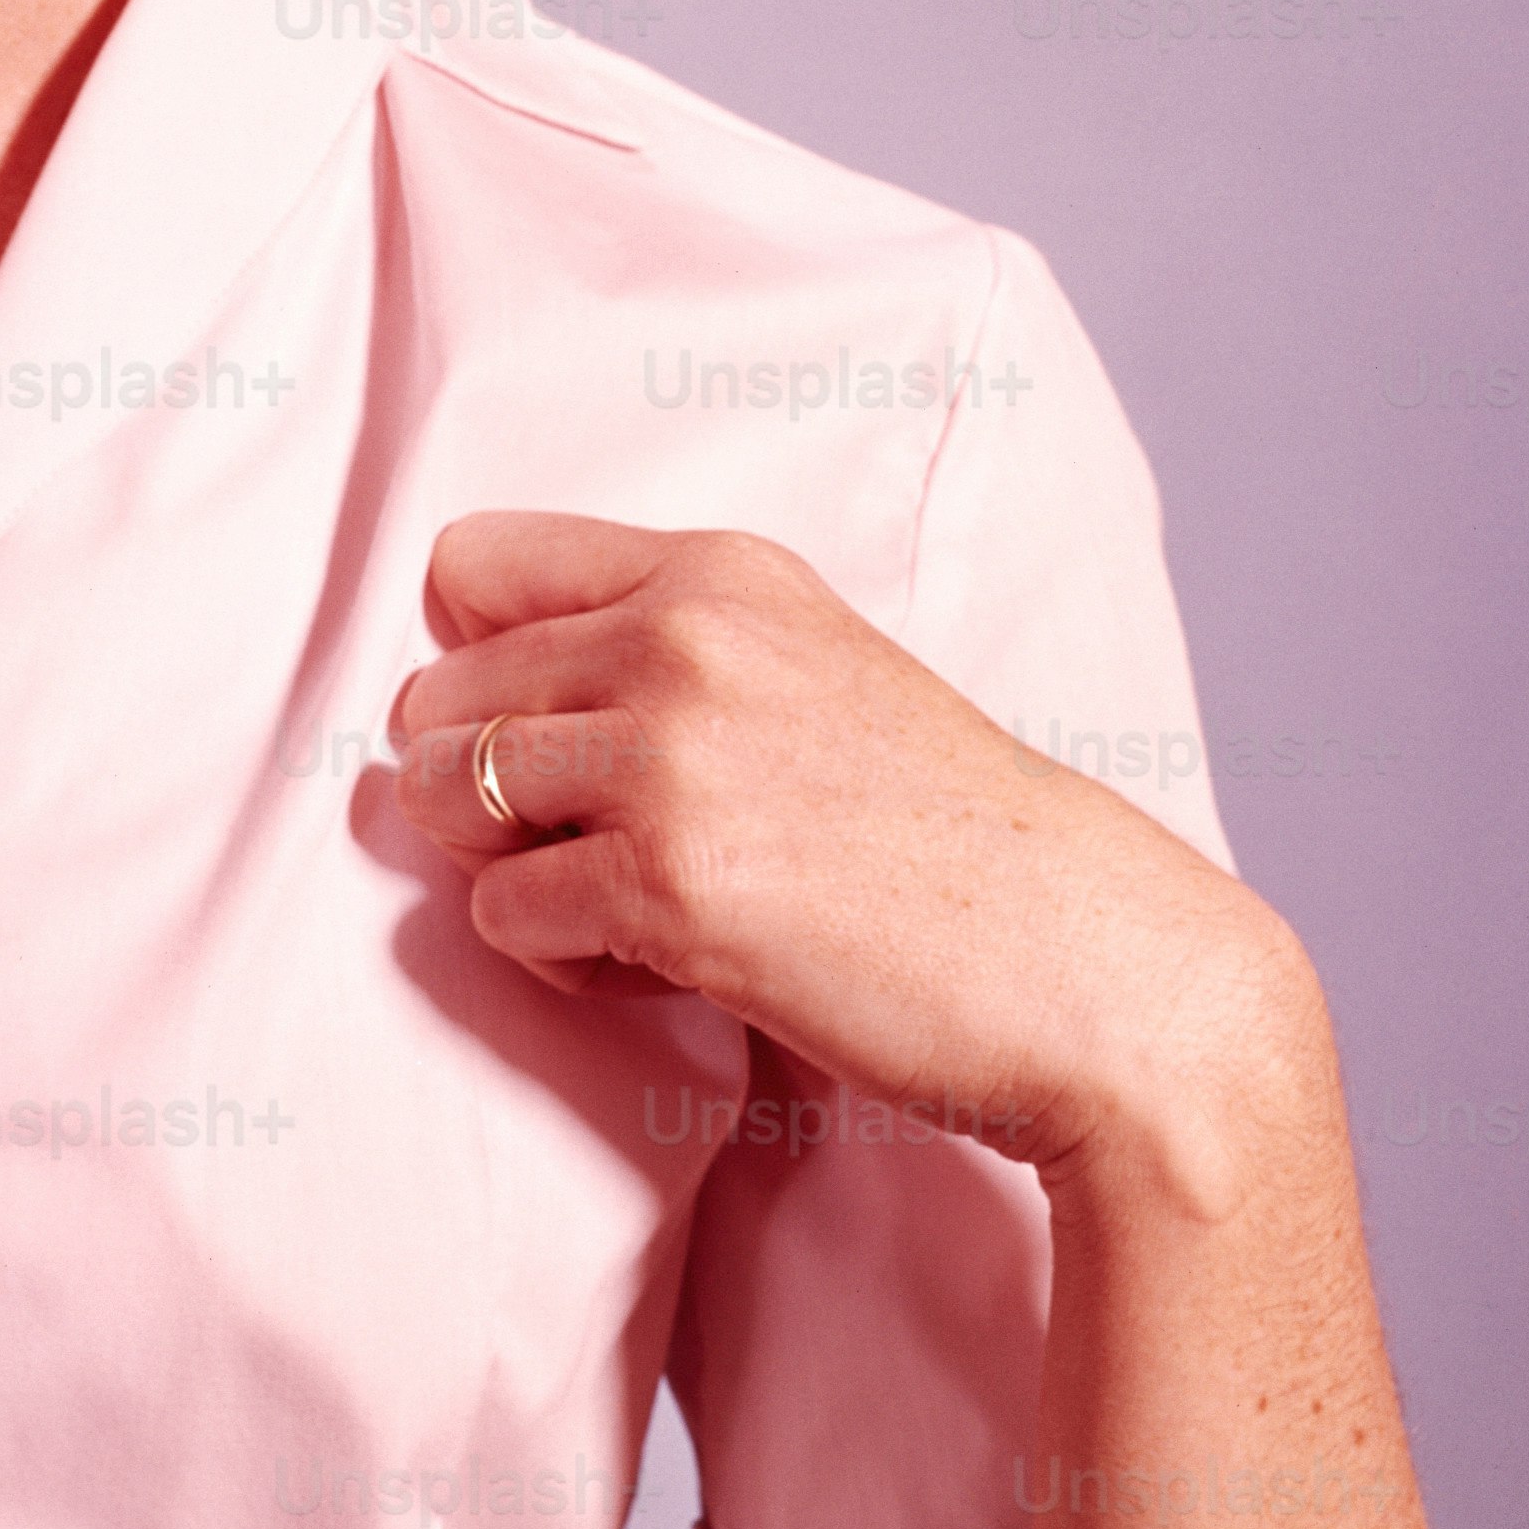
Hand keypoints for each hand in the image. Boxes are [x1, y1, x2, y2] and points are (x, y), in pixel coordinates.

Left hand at [386, 511, 1313, 1196]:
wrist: (1090, 967)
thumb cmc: (946, 840)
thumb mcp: (807, 675)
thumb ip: (656, 654)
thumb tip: (442, 704)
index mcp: (716, 570)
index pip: (473, 562)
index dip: (476, 659)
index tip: (542, 731)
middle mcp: (681, 636)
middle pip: (439, 692)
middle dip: (483, 787)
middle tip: (591, 849)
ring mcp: (670, 757)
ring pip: (445, 797)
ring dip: (510, 870)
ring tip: (621, 905)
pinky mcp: (669, 886)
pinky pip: (504, 915)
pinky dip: (560, 957)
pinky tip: (661, 965)